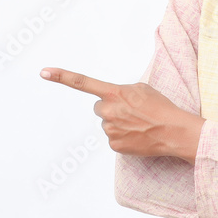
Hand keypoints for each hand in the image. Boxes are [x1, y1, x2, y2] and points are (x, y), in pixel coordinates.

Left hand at [40, 67, 204, 162]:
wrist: (174, 131)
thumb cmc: (160, 107)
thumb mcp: (141, 89)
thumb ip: (121, 91)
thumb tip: (111, 99)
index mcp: (115, 93)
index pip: (82, 82)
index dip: (61, 76)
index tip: (44, 72)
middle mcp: (108, 110)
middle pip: (99, 107)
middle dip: (111, 108)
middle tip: (131, 112)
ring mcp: (110, 129)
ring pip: (107, 123)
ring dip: (118, 123)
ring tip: (138, 124)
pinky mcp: (114, 145)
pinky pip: (112, 138)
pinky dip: (123, 136)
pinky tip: (137, 135)